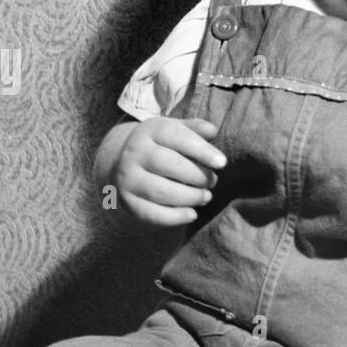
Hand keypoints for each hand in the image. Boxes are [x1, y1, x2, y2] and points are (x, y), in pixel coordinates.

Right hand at [110, 116, 226, 227]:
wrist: (124, 168)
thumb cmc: (162, 148)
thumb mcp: (176, 133)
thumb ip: (195, 129)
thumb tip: (212, 130)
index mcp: (149, 131)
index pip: (176, 136)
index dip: (201, 150)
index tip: (222, 163)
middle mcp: (134, 152)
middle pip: (170, 164)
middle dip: (198, 176)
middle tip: (213, 181)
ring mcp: (128, 178)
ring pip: (162, 191)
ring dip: (191, 197)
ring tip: (206, 197)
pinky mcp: (127, 202)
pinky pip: (153, 213)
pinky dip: (176, 217)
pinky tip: (192, 214)